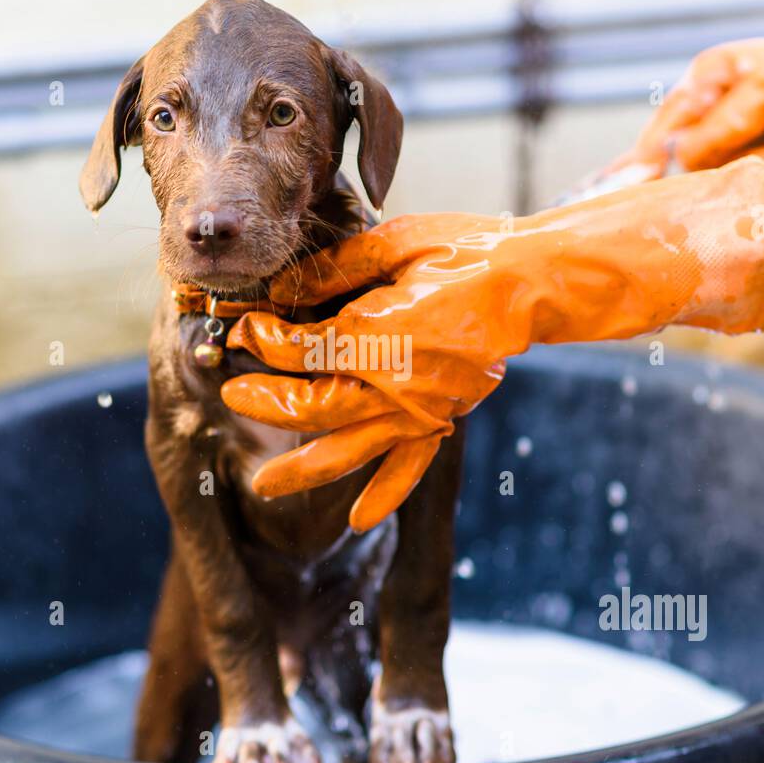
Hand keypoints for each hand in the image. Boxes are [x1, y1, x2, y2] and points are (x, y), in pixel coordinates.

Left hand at [223, 157, 763, 531]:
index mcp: (376, 332)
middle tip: (231, 399)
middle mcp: (392, 383)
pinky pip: (410, 466)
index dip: (264, 341)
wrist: (532, 283)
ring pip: (348, 449)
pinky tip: (357, 518)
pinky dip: (385, 493)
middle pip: (313, 407)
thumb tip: (283, 285)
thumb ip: (334, 269)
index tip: (244, 330)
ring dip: (304, 469)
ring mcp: (418, 408)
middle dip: (267, 404)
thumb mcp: (393, 243)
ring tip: (263, 486)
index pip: (301, 349)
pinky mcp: (441, 418)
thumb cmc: (464, 252)